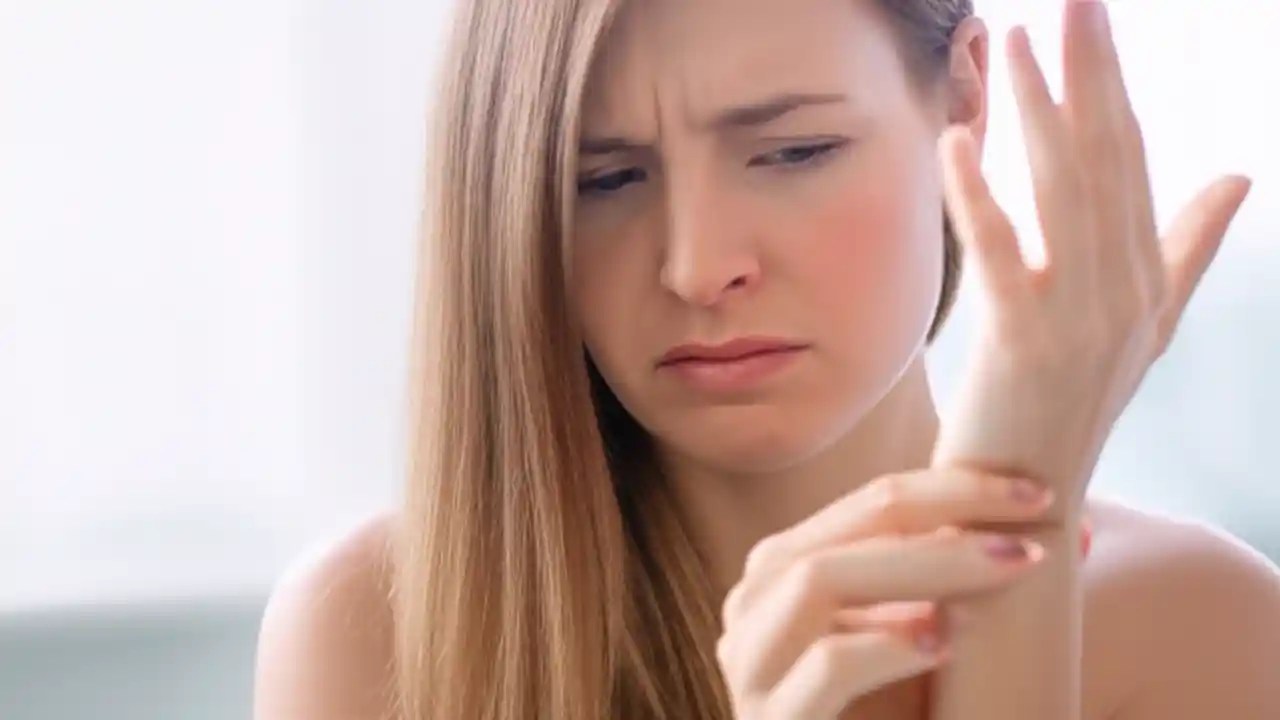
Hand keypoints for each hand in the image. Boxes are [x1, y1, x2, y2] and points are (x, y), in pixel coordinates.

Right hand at [716, 467, 1090, 718]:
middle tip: (1037, 518)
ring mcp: (751, 664)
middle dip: (946, 510)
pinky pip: (823, 664)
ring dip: (925, 564)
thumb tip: (1078, 527)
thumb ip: (955, 582)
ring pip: (818, 578)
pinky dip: (886, 646)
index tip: (1039, 492)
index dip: (954, 486)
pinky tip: (941, 645)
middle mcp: (754, 605)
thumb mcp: (922, 640)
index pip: (869, 503)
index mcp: (785, 571)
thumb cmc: (892, 715)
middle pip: (846, 528)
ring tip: (1011, 566)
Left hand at [931, 0, 1252, 520]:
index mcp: (1142, 276)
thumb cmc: (1069, 409)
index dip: (1111, 83)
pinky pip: (1006, 259)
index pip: (1130, 159)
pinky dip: (982, 197)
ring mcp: (1080, 321)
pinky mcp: (1026, 350)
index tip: (1090, 15)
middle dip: (1090, 72)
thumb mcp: (1139, 325)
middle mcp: (1123, 291)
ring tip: (1009, 44)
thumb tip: (1240, 175)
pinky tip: (957, 142)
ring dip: (1038, 115)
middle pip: (1107, 160)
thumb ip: (1187, 248)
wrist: (1024, 505)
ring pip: (1064, 196)